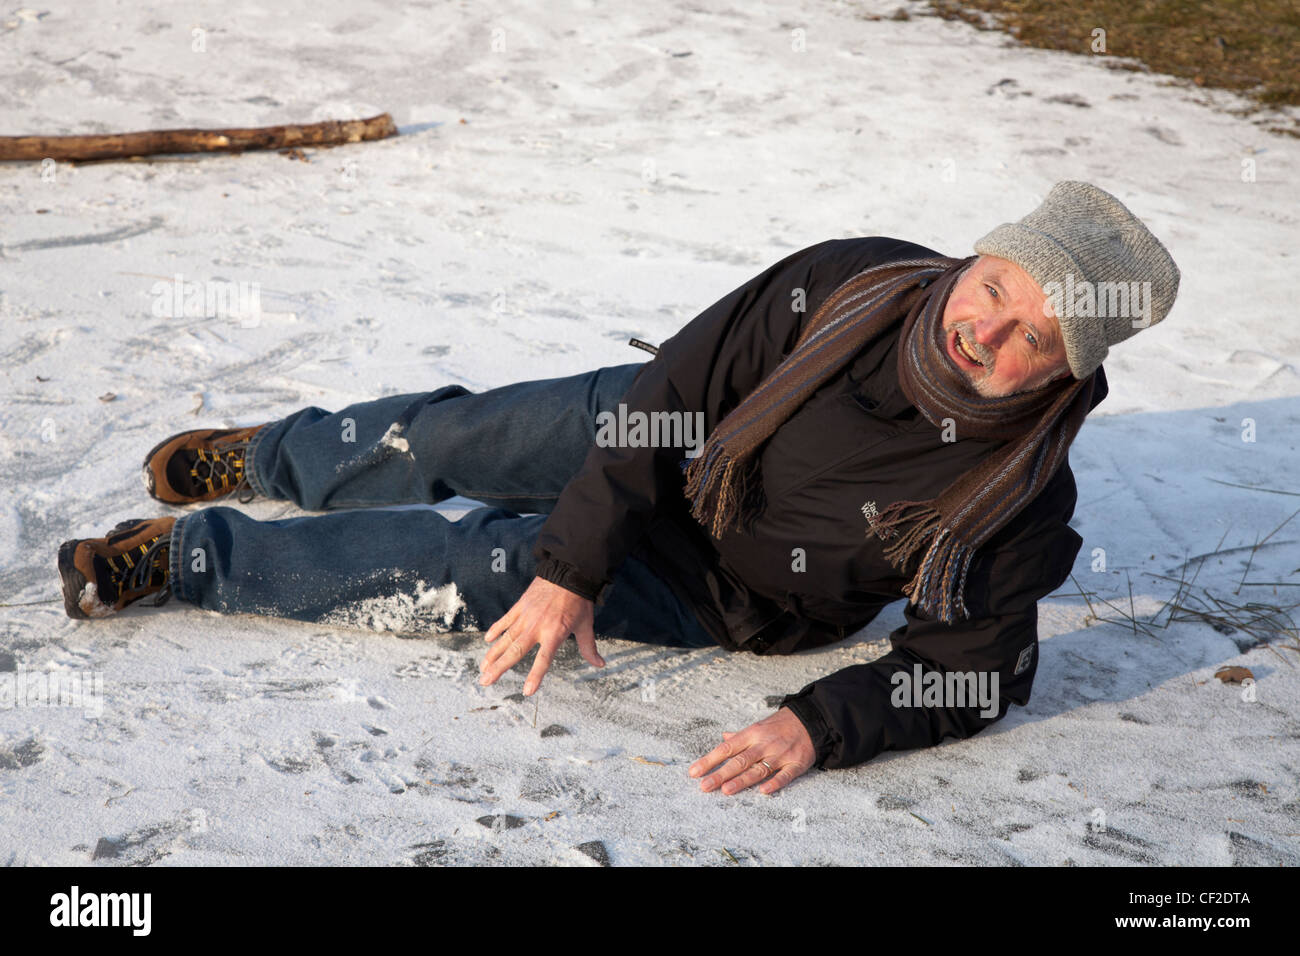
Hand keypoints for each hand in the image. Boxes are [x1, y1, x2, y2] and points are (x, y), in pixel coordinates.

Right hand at [479, 576, 601, 695]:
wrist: (568, 572)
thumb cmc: (578, 600)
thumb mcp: (585, 625)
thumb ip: (588, 647)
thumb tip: (599, 664)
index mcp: (555, 633)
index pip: (543, 659)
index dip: (535, 676)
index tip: (527, 691)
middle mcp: (537, 627)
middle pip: (515, 651)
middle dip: (499, 668)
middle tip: (485, 681)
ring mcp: (526, 616)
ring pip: (506, 638)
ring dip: (493, 654)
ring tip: (483, 668)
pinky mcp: (520, 606)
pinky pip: (505, 620)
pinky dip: (496, 630)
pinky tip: (488, 641)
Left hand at [688, 707, 815, 795]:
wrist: (811, 720)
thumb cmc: (779, 726)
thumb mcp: (758, 726)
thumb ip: (740, 736)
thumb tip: (723, 738)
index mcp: (751, 734)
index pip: (726, 749)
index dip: (709, 760)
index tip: (694, 772)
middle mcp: (764, 744)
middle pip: (739, 761)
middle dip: (720, 774)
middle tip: (704, 786)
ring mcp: (780, 754)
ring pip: (758, 769)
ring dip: (742, 780)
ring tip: (726, 790)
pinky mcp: (796, 763)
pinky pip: (785, 775)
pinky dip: (775, 783)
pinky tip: (763, 791)